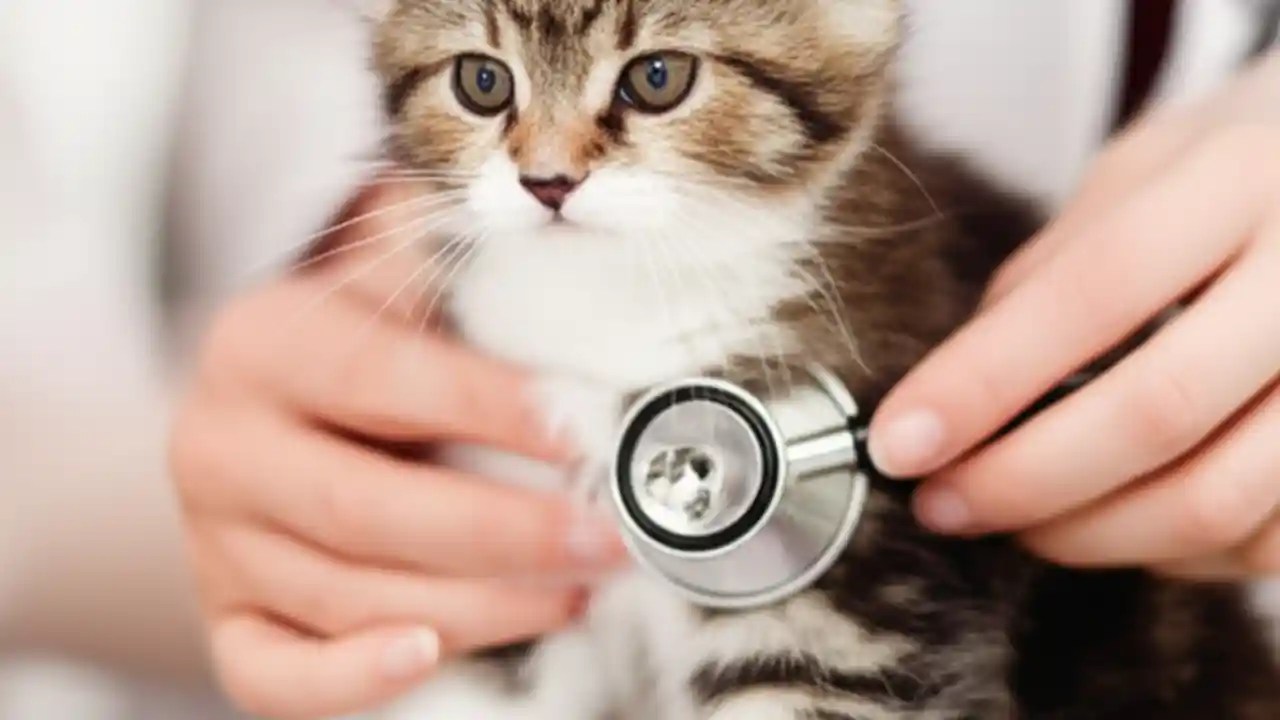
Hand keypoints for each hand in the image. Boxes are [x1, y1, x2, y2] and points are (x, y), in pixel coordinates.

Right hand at [169, 183, 625, 719]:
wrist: (268, 419)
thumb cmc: (365, 345)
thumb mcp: (390, 279)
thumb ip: (452, 255)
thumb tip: (570, 221)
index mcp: (262, 343)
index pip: (380, 379)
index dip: (485, 409)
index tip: (581, 433)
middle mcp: (220, 445)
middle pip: (365, 508)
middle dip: (504, 532)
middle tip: (610, 539)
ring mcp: (215, 544)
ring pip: (346, 597)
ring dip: (478, 606)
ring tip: (580, 590)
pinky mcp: (226, 620)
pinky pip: (274, 675)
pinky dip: (350, 679)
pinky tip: (431, 659)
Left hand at [869, 52, 1279, 578]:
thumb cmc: (1225, 175)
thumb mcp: (1135, 177)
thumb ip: (1049, 274)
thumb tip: (950, 396)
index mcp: (1237, 180)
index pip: (1091, 295)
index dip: (981, 383)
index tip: (897, 442)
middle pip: (1155, 411)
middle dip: (1020, 479)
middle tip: (940, 503)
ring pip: (1216, 500)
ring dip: (1086, 534)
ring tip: (1012, 523)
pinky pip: (1262, 543)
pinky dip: (1166, 552)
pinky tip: (1112, 522)